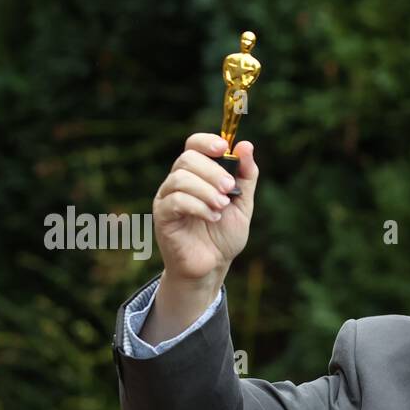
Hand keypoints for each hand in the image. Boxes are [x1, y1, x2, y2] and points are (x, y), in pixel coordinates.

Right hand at [152, 133, 258, 284]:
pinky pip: (176, 201)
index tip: (224, 148)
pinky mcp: (162, 216)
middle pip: (187, 159)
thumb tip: (246, 145)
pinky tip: (212, 217)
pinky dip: (198, 206)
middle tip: (229, 189)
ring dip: (207, 191)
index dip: (207, 142)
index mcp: (196, 175)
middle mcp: (178, 182)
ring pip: (180, 178)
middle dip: (213, 172)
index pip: (193, 145)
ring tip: (221, 207)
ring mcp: (167, 198)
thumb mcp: (242, 203)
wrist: (212, 266)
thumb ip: (245, 176)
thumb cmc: (223, 235)